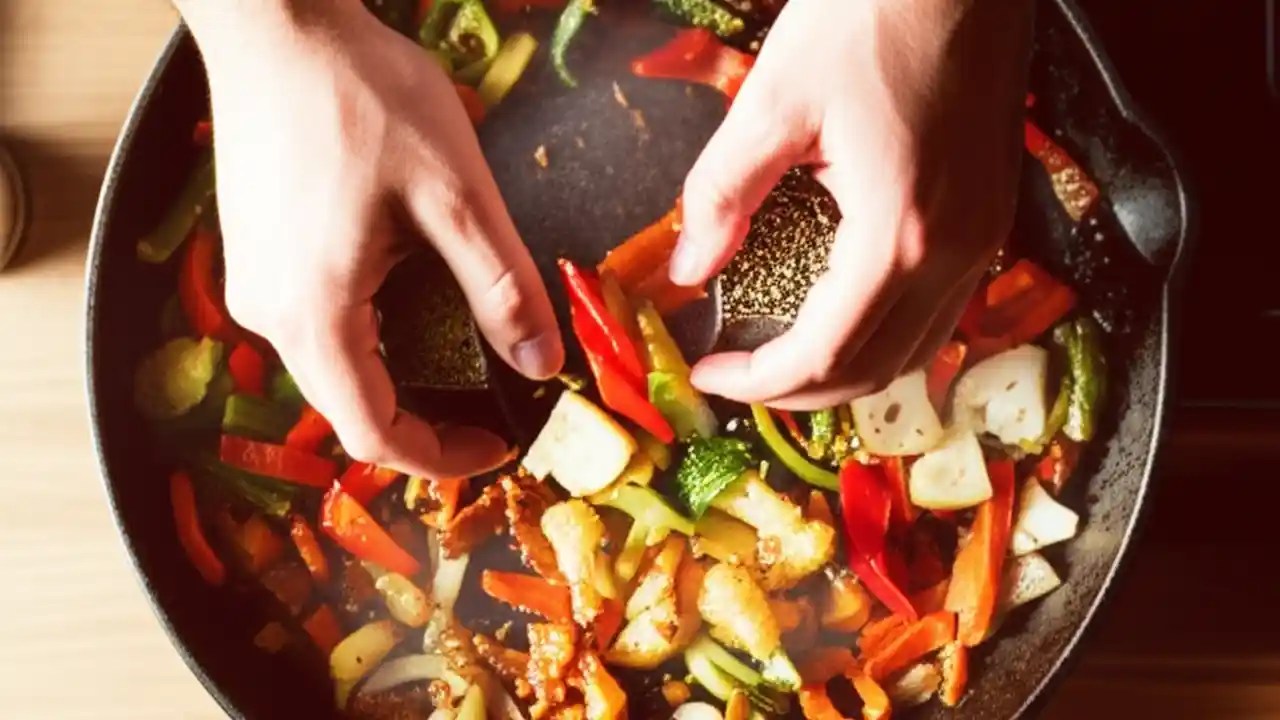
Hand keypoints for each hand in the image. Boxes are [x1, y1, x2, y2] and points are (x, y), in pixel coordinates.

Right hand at [182, 0, 562, 476]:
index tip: (501, 443)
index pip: (375, 433)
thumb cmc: (361, 96)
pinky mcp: (256, 252)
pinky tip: (415, 291)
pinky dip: (373, 331)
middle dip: (427, 418)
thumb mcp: (456, 197)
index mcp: (314, 314)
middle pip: (352, 405)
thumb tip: (540, 362)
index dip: (443, 456)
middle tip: (494, 403)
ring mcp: (255, 283)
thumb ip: (501, 287)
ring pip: (335, 364)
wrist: (277, 24)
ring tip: (465, 346)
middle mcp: (270, 313)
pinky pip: (318, 320)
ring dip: (401, 372)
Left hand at [671, 0, 1032, 408]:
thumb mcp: (774, 100)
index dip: (759, 383)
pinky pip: (938, 310)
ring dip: (844, 370)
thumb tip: (689, 267)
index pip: (826, 355)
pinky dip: (884, 333)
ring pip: (914, 349)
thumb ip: (723, 192)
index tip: (709, 374)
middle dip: (798, 392)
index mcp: (899, 233)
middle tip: (737, 375)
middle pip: (876, 373)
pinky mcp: (990, 214)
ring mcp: (984, 236)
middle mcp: (955, 252)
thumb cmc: (873, 12)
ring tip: (780, 355)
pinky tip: (839, 310)